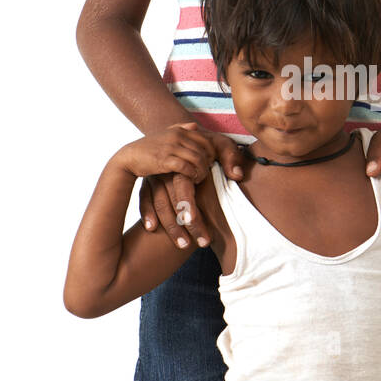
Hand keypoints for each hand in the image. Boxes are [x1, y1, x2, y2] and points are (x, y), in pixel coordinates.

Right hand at [138, 124, 244, 250]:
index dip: (191, 205)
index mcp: (188, 157)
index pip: (188, 184)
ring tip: (184, 245)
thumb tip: (236, 176)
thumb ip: (231, 157)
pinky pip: (144, 197)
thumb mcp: (221, 143)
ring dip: (171, 226)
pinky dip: (147, 213)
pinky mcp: (148, 179)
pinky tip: (151, 229)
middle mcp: (170, 165)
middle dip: (186, 222)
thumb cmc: (205, 144)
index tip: (196, 223)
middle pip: (176, 197)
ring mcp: (158, 173)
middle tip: (202, 242)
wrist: (176, 134)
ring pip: (160, 202)